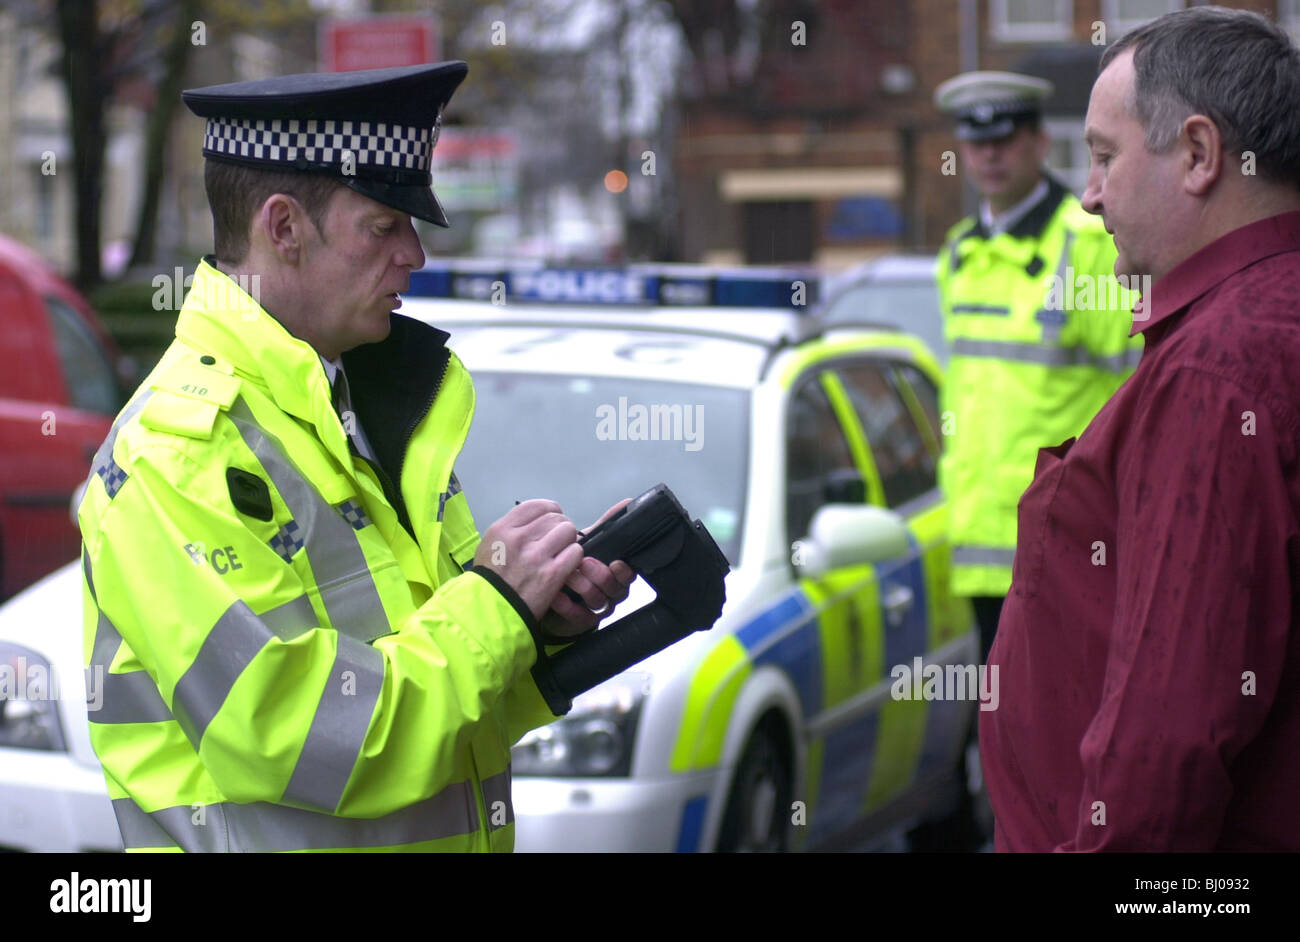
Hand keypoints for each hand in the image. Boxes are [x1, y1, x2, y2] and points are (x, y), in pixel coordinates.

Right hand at [473, 500, 583, 621]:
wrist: (491, 613)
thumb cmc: (491, 580)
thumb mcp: (490, 546)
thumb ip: (512, 529)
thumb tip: (538, 520)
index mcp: (503, 529)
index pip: (537, 506)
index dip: (551, 511)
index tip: (552, 522)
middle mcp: (520, 538)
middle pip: (556, 518)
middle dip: (561, 528)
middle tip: (558, 543)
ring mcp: (537, 555)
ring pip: (569, 531)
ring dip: (569, 542)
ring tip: (561, 554)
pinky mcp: (553, 574)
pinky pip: (576, 552)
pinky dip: (574, 558)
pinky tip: (566, 567)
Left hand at [543, 499, 635, 637]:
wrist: (551, 593)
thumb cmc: (574, 564)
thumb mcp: (589, 543)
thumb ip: (606, 526)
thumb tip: (628, 502)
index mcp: (616, 573)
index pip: (629, 573)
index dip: (624, 570)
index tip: (614, 562)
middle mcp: (610, 591)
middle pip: (617, 589)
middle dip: (601, 576)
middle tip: (583, 563)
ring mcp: (597, 608)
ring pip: (600, 603)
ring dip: (584, 588)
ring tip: (566, 576)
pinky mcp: (581, 621)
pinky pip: (581, 618)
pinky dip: (568, 607)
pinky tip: (556, 596)